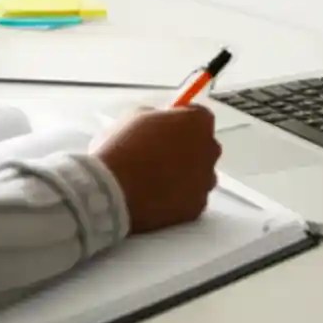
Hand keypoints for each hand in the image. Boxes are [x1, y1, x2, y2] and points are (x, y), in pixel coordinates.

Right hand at [94, 105, 221, 233]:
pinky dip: (178, 198)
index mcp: (197, 122)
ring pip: (199, 175)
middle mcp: (209, 151)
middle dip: (186, 148)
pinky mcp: (196, 207)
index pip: (200, 115)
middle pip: (204, 146)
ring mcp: (205, 182)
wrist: (113, 191)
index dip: (181, 120)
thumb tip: (160, 125)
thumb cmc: (122, 149)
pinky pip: (190, 199)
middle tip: (158, 152)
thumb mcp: (135, 116)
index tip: (167, 125)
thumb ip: (157, 118)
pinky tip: (155, 196)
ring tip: (154, 178)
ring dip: (184, 175)